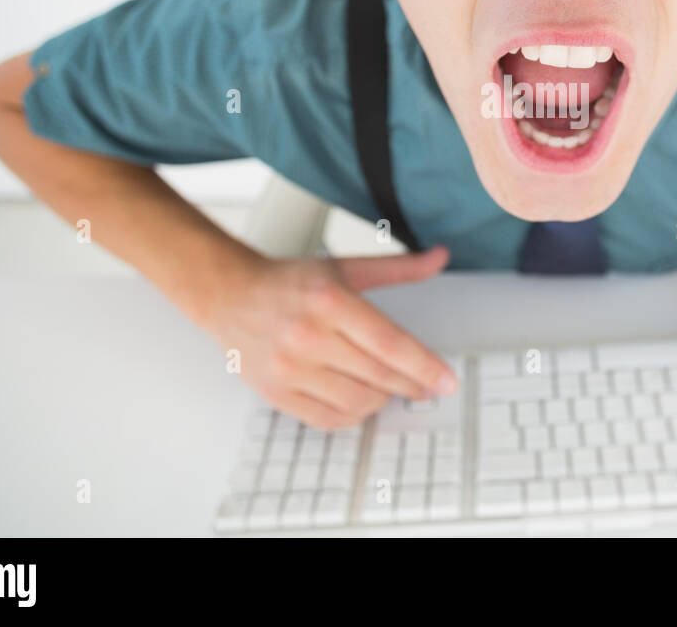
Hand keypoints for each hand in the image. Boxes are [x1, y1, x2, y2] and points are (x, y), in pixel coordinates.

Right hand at [205, 245, 456, 428]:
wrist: (230, 294)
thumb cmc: (290, 281)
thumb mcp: (346, 267)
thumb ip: (398, 267)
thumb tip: (440, 257)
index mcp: (330, 300)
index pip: (390, 344)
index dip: (424, 367)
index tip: (447, 381)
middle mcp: (309, 335)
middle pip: (378, 375)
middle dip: (411, 385)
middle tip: (427, 387)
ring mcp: (289, 368)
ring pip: (357, 402)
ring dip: (382, 399)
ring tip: (388, 388)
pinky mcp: (275, 392)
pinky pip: (328, 419)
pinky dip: (353, 415)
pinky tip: (362, 401)